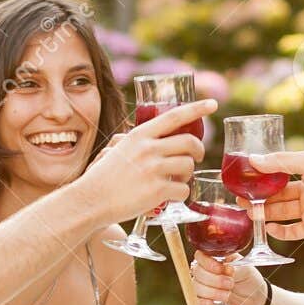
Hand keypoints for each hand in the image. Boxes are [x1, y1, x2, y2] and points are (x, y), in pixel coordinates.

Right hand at [81, 99, 213, 224]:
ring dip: (187, 175)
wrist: (90, 200)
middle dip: (199, 151)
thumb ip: (135, 142)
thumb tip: (145, 138)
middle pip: (191, 143)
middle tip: (196, 157)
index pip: (174, 116)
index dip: (196, 108)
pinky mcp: (157, 191)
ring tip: (175, 181)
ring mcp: (154, 169)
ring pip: (189, 166)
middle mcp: (149, 149)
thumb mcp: (117, 149)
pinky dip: (180, 195)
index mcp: (140, 135)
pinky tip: (168, 198)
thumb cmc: (102, 177)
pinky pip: (184, 190)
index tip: (213, 104)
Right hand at [190, 252, 265, 304]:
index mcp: (216, 258)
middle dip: (213, 280)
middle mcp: (206, 270)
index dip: (207, 263)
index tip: (220, 269)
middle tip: (230, 283)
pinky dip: (202, 302)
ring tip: (227, 294)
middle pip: (197, 272)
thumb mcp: (246, 269)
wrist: (254, 296)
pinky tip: (211, 304)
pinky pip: (196, 300)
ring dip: (211, 292)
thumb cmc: (249, 278)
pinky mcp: (205, 298)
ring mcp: (204, 284)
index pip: (201, 256)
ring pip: (196, 286)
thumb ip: (234, 268)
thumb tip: (226, 268)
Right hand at [244, 151, 303, 242]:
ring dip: (265, 213)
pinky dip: (280, 231)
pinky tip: (268, 228)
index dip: (264, 177)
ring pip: (282, 212)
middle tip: (241, 199)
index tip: (246, 179)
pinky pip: (292, 230)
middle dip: (260, 197)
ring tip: (249, 212)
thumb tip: (254, 160)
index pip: (281, 174)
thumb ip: (281, 161)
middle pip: (278, 195)